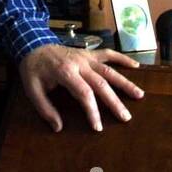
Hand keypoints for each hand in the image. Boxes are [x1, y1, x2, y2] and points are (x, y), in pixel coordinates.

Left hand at [18, 44, 143, 131]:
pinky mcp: (89, 53)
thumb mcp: (32, 89)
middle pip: (101, 84)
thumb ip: (45, 108)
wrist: (32, 43)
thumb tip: (58, 127)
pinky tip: (136, 66)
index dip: (93, 111)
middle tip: (126, 118)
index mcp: (65, 73)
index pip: (84, 94)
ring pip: (109, 70)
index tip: (98, 127)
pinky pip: (108, 54)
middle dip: (114, 102)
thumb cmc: (33, 69)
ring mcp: (86, 57)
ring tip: (139, 95)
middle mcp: (79, 63)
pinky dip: (122, 59)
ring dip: (125, 82)